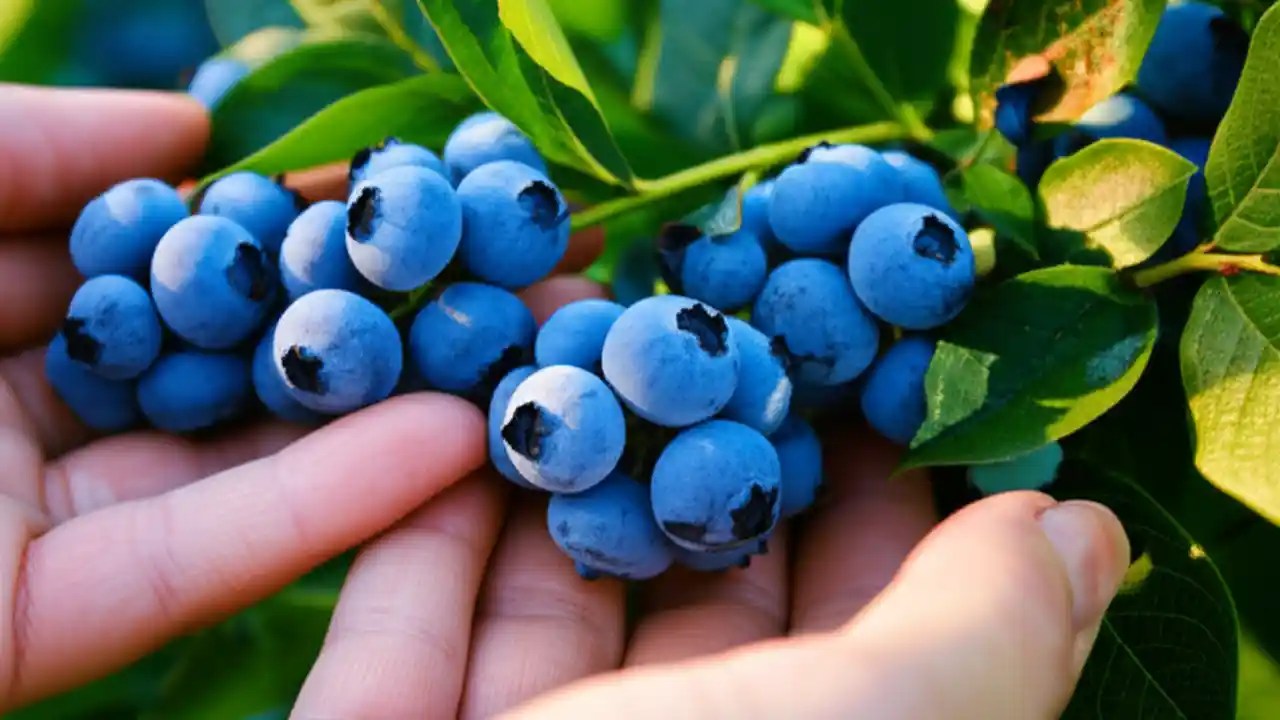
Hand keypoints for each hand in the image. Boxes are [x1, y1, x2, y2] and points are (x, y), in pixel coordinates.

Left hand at [0, 85, 539, 710]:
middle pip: (245, 371)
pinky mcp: (37, 627)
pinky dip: (331, 506)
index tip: (448, 194)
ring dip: (392, 427)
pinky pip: (205, 560)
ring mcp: (32, 527)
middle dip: (390, 327)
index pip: (194, 263)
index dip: (321, 227)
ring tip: (528, 375)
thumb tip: (201, 127)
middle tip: (534, 290)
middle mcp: (22, 419)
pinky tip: (452, 450)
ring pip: (246, 474)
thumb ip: (49, 146)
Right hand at [290, 357, 1130, 713]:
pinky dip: (419, 515)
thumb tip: (1087, 529)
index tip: (862, 363)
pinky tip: (450, 410)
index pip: (858, 623)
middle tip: (711, 309)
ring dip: (553, 454)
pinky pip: (397, 616)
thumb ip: (987, 632)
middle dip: (700, 443)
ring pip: (542, 586)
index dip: (869, 491)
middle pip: (696, 588)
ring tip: (571, 314)